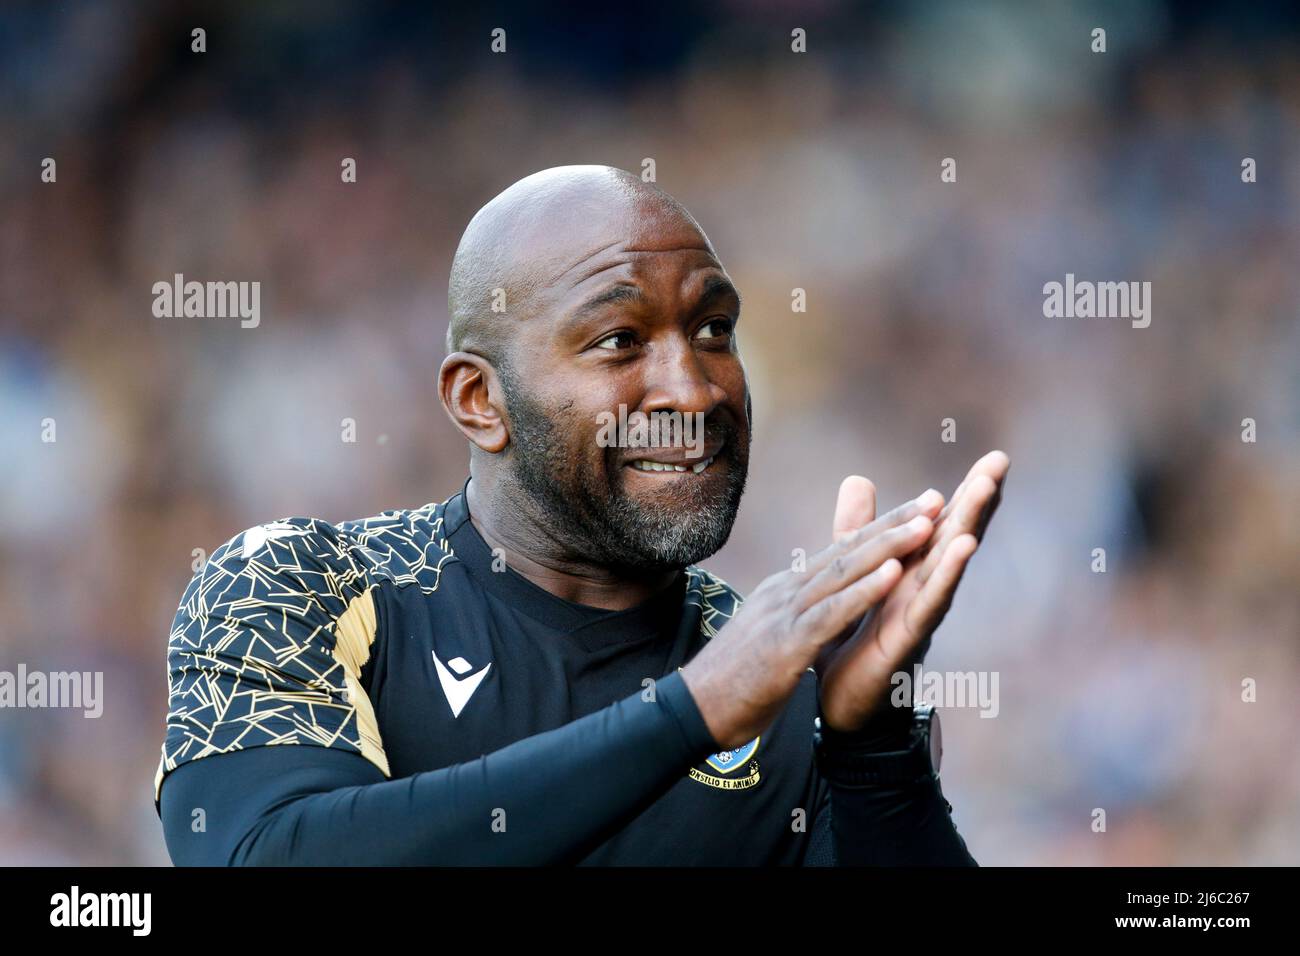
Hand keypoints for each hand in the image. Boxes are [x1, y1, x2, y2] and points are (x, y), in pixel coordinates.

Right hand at [680, 491, 940, 749]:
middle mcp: (786, 591)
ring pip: (843, 572)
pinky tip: (894, 576)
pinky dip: (864, 592)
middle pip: (847, 549)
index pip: (840, 551)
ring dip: (887, 547)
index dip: (881, 527)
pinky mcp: (786, 645)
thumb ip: (793, 612)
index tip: (917, 508)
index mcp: (785, 589)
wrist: (694, 710)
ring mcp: (785, 615)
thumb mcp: (767, 632)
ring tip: (925, 526)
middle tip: (934, 499)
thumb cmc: (733, 678)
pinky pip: (831, 613)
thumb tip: (813, 602)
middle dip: (893, 523)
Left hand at [816, 450, 1009, 732]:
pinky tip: (959, 550)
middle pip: (954, 537)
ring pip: (947, 566)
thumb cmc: (854, 640)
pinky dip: (945, 576)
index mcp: (911, 571)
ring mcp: (919, 614)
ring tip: (984, 494)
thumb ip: (858, 530)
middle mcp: (923, 589)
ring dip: (966, 527)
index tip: (995, 458)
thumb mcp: (854, 574)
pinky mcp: (907, 640)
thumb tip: (860, 480)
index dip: (967, 493)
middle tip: (998, 462)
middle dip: (977, 501)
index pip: (942, 525)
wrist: (841, 703)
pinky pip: (928, 604)